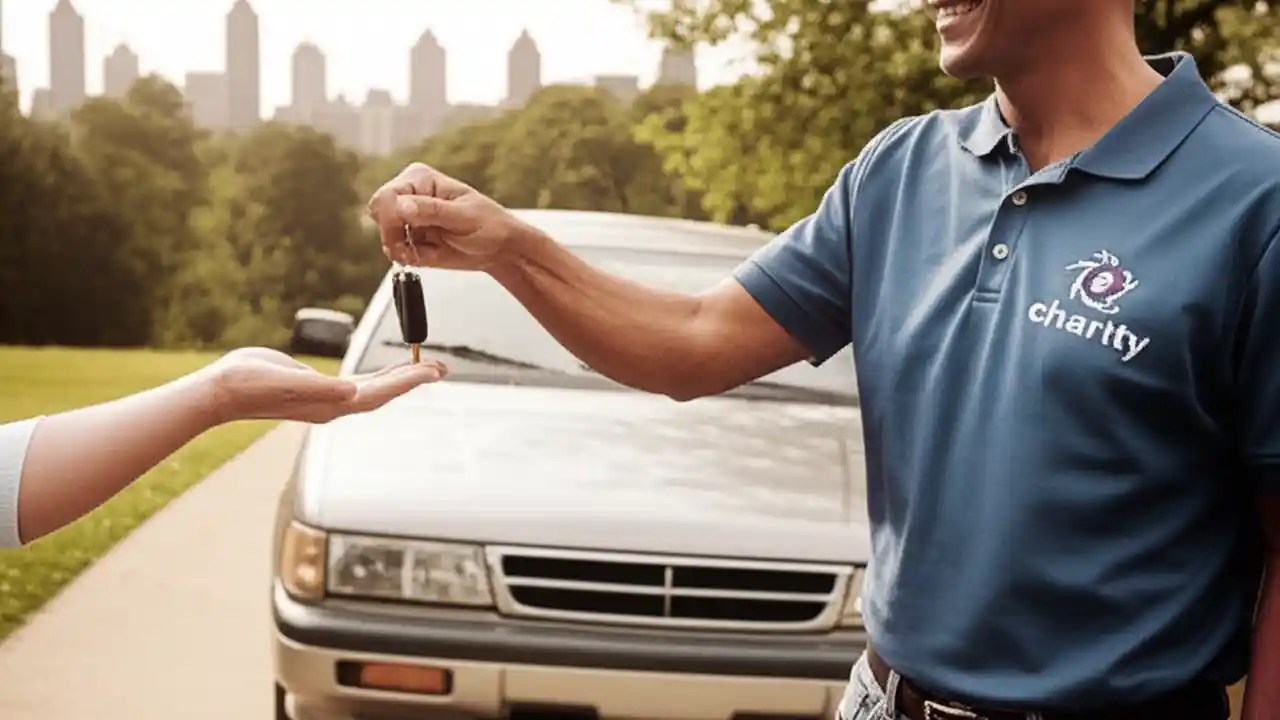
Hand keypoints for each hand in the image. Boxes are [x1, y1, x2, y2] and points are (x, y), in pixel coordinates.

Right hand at [206, 348, 447, 424]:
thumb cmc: (250, 384)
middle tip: (442, 367)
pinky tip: (385, 371)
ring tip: (425, 368)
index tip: (435, 371)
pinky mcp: (317, 389)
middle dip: (413, 379)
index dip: (409, 381)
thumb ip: (318, 387)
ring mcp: (327, 399)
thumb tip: (351, 391)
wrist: (221, 392)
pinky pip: (358, 384)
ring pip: (374, 389)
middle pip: (385, 392)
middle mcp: (335, 404)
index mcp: (332, 404)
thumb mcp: (285, 380)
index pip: (382, 393)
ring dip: (399, 378)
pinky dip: (377, 376)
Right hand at [367, 163, 526, 270]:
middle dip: (394, 235)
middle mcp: (410, 196)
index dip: (390, 218)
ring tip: (430, 249)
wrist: (500, 248)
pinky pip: (396, 252)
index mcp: (420, 179)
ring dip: (404, 249)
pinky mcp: (411, 239)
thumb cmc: (490, 225)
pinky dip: (411, 258)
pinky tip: (431, 254)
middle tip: (417, 246)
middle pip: (379, 214)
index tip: (405, 233)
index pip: (386, 196)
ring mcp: (409, 218)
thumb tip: (402, 206)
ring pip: (385, 236)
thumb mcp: (464, 217)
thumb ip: (432, 211)